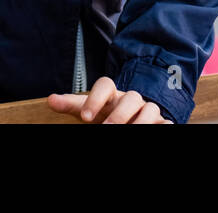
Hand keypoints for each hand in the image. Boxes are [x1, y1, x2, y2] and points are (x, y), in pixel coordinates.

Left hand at [47, 77, 171, 123]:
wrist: (131, 117)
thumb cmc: (106, 113)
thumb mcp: (89, 110)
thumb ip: (71, 105)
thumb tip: (50, 99)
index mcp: (112, 93)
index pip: (105, 85)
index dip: (95, 99)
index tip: (84, 117)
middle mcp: (131, 98)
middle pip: (131, 97)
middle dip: (120, 114)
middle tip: (107, 129)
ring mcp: (148, 109)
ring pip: (150, 109)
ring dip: (140, 122)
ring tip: (128, 133)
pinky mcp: (161, 122)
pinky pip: (167, 122)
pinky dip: (162, 127)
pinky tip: (156, 130)